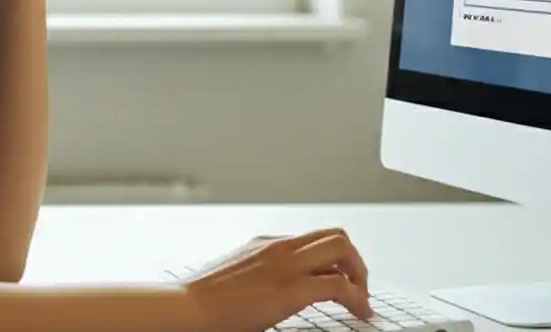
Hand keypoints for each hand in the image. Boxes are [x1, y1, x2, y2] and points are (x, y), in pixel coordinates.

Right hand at [181, 229, 371, 331]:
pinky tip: (360, 314)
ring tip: (362, 301)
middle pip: (335, 236)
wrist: (188, 308)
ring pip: (343, 249)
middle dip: (355, 262)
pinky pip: (338, 285)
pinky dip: (357, 299)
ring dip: (360, 275)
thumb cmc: (203, 300)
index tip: (340, 280)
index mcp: (265, 244)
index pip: (313, 241)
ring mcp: (286, 265)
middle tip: (359, 287)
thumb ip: (256, 274)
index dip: (333, 261)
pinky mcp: (291, 289)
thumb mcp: (234, 276)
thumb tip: (268, 292)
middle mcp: (279, 247)